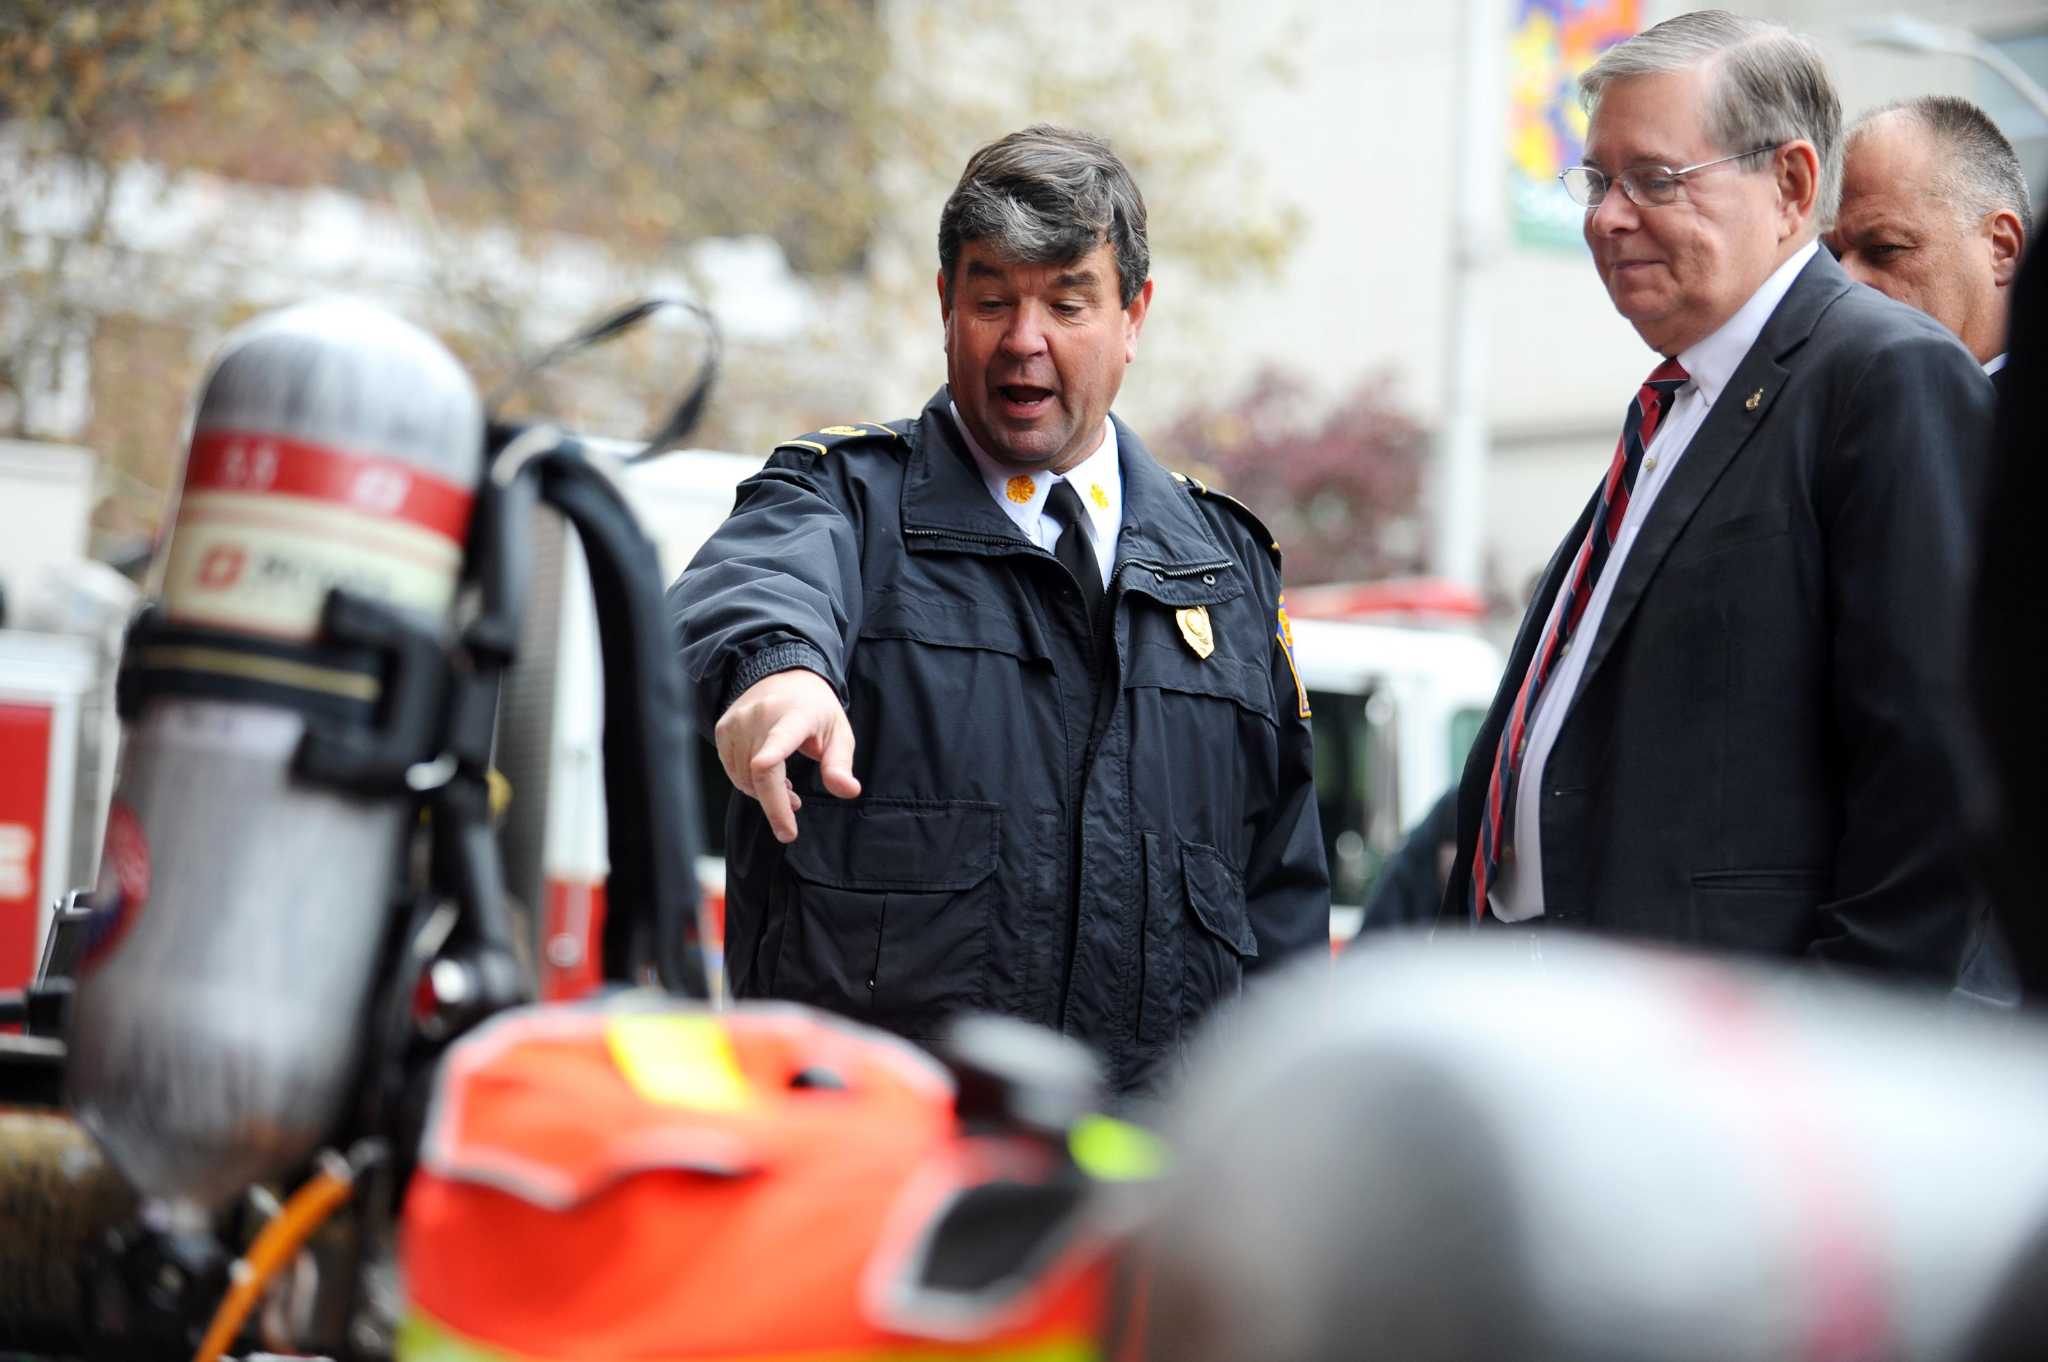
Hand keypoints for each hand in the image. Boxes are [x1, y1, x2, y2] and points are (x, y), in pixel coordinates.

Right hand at [714, 669, 860, 843]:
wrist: (785, 674)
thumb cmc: (815, 709)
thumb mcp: (838, 732)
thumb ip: (840, 764)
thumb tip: (849, 791)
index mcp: (794, 716)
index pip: (776, 749)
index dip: (776, 787)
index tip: (788, 819)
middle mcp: (760, 716)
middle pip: (760, 775)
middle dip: (775, 807)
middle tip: (791, 823)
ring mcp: (737, 722)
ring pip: (744, 778)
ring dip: (764, 794)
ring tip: (787, 788)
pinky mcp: (723, 729)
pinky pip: (733, 770)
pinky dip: (750, 783)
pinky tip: (768, 776)